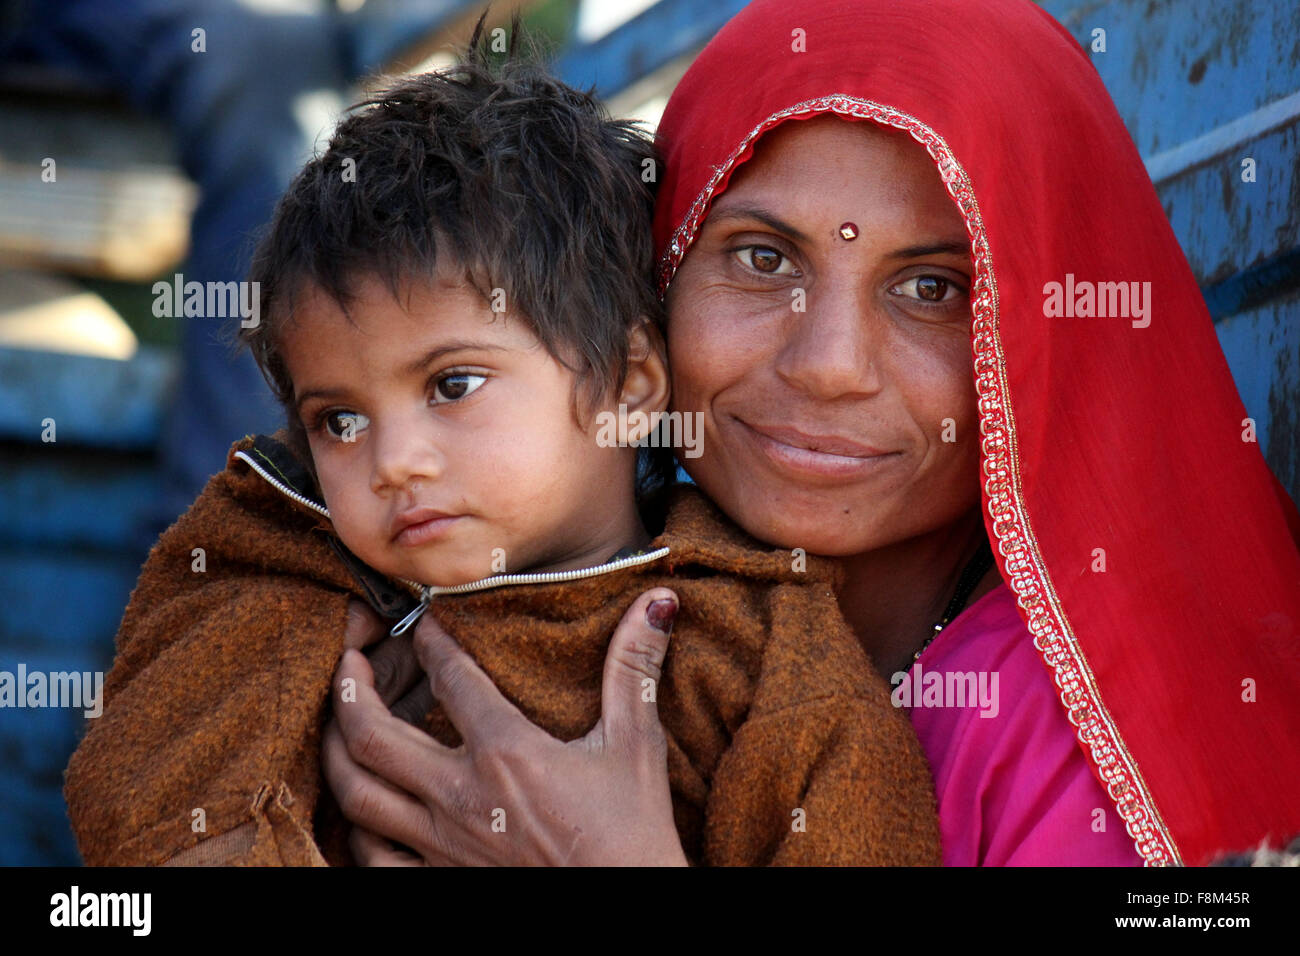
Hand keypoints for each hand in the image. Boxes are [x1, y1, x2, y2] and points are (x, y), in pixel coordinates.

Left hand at [322, 588, 687, 865]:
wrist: (631, 907)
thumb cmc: (634, 834)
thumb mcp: (637, 744)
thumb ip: (635, 668)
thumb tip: (657, 601)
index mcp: (508, 753)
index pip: (450, 677)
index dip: (430, 639)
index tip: (423, 620)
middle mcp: (462, 797)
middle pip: (371, 735)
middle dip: (349, 688)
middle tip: (349, 659)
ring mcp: (442, 847)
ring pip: (357, 795)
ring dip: (337, 751)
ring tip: (340, 721)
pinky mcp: (438, 885)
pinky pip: (372, 858)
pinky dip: (356, 827)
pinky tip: (366, 802)